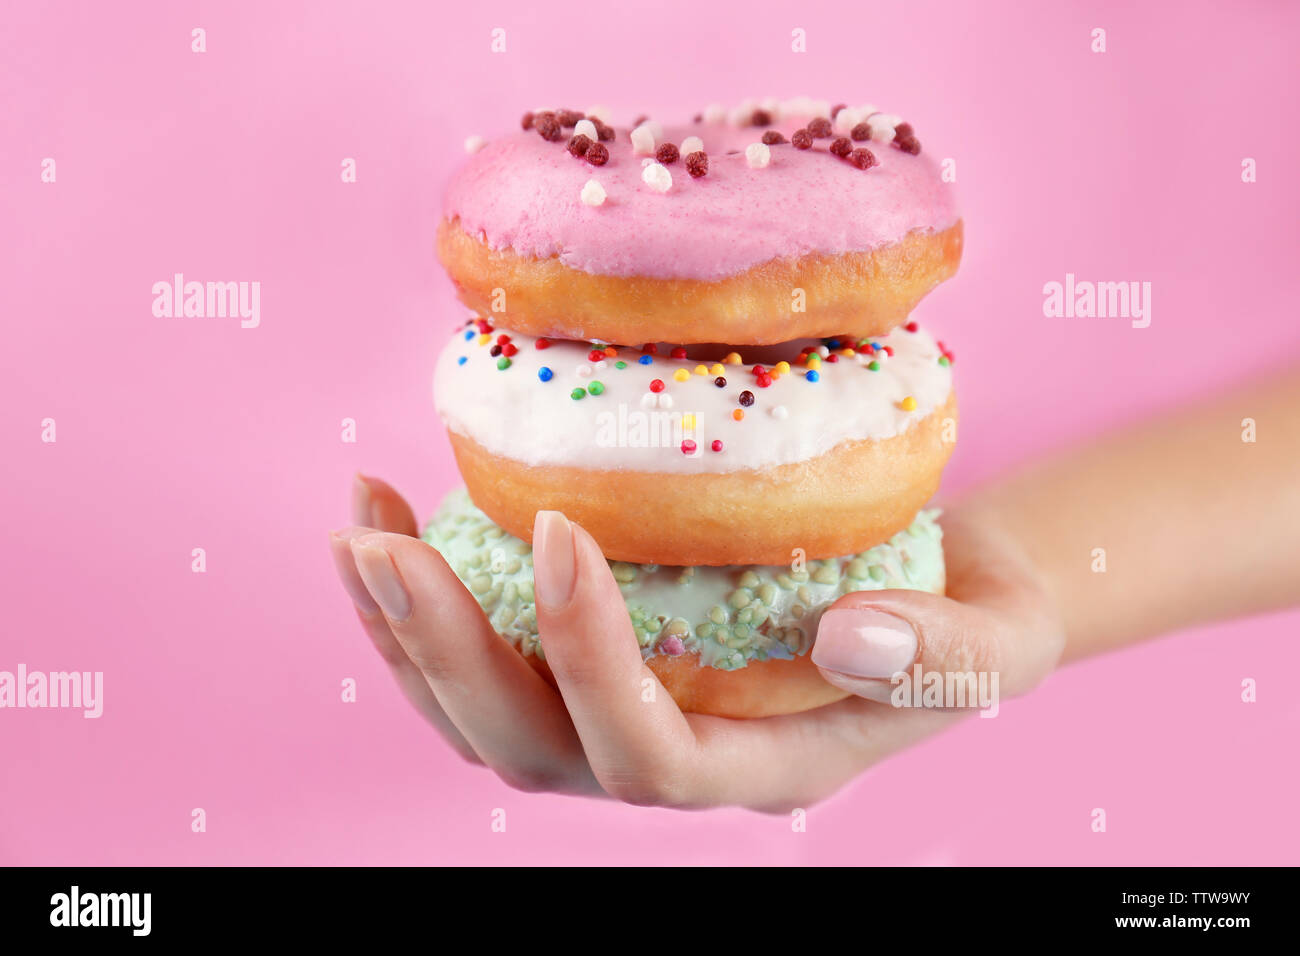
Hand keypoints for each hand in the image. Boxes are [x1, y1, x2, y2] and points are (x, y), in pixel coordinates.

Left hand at [330, 475, 1064, 810]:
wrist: (944, 593)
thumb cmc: (974, 619)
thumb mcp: (993, 640)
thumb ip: (937, 653)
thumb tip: (846, 633)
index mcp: (760, 768)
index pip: (648, 753)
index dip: (588, 657)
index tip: (559, 527)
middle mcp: (673, 754)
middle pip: (531, 748)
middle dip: (447, 654)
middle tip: (382, 548)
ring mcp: (623, 714)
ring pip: (485, 716)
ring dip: (406, 631)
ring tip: (359, 527)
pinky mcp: (598, 662)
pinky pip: (490, 657)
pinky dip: (431, 595)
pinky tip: (394, 513)